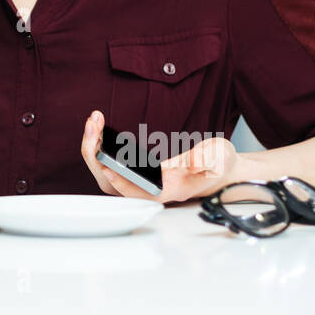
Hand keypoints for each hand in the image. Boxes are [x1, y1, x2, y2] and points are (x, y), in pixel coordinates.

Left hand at [82, 109, 243, 202]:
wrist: (222, 168)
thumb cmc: (220, 164)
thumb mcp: (220, 156)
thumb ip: (209, 159)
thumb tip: (194, 162)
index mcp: (174, 188)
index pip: (142, 192)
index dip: (125, 184)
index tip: (109, 169)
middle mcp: (156, 188)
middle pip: (118, 184)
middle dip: (100, 158)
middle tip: (92, 129)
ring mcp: (148, 181)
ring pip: (113, 175)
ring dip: (98, 152)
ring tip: (93, 122)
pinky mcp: (143, 172)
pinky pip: (115, 166)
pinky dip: (104, 149)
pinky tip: (99, 130)